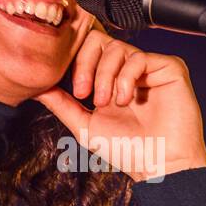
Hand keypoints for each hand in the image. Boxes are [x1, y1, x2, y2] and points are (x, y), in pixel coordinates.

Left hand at [34, 16, 205, 182]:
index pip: (87, 51)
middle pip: (99, 40)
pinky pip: (139, 57)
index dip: (76, 63)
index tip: (78, 92)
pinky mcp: (169, 68)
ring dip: (105, 76)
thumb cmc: (128, 150)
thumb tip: (37, 87)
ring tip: (108, 102)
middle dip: (86, 64)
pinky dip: (126, 77)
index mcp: (111, 79)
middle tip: (85, 93)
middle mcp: (129, 69)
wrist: (159, 165)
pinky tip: (126, 99)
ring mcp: (150, 67)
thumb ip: (61, 104)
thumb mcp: (85, 125)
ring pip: (117, 47)